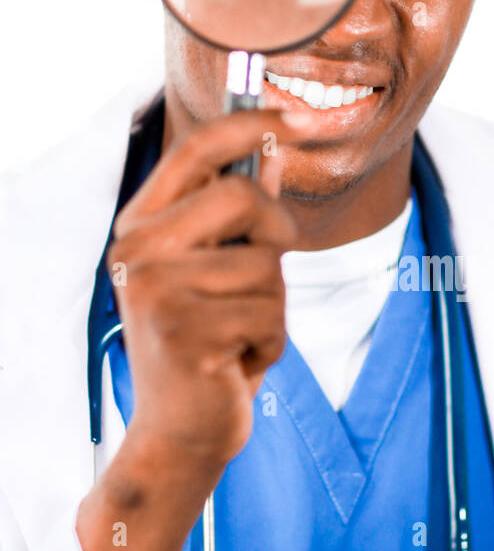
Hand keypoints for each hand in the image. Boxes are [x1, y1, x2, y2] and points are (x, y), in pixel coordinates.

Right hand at [108, 108, 305, 476]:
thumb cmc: (208, 347)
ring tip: (239, 336)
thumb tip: (273, 155)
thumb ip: (243, 218)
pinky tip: (238, 363)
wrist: (181, 433)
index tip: (299, 117)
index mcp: (141, 226)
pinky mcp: (183, 331)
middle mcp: (136, 250)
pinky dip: (270, 342)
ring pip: (265, 265)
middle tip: (272, 271)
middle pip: (242, 197)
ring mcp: (155, 289)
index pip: (196, 148)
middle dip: (279, 234)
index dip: (251, 124)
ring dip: (272, 306)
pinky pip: (269, 313)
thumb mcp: (225, 275)